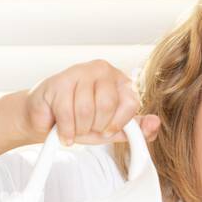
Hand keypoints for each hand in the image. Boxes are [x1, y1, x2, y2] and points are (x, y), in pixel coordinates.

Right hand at [20, 59, 159, 146]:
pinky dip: (65, 130)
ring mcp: (80, 71)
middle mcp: (103, 70)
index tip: (106, 131)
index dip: (118, 123)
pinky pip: (67, 113)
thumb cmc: (80, 122)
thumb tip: (155, 124)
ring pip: (86, 111)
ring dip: (78, 129)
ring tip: (73, 127)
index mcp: (120, 81)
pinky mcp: (59, 80)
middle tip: (86, 127)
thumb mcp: (111, 130)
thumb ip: (134, 130)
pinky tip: (62, 131)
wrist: (46, 120)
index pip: (130, 102)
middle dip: (95, 126)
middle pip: (107, 105)